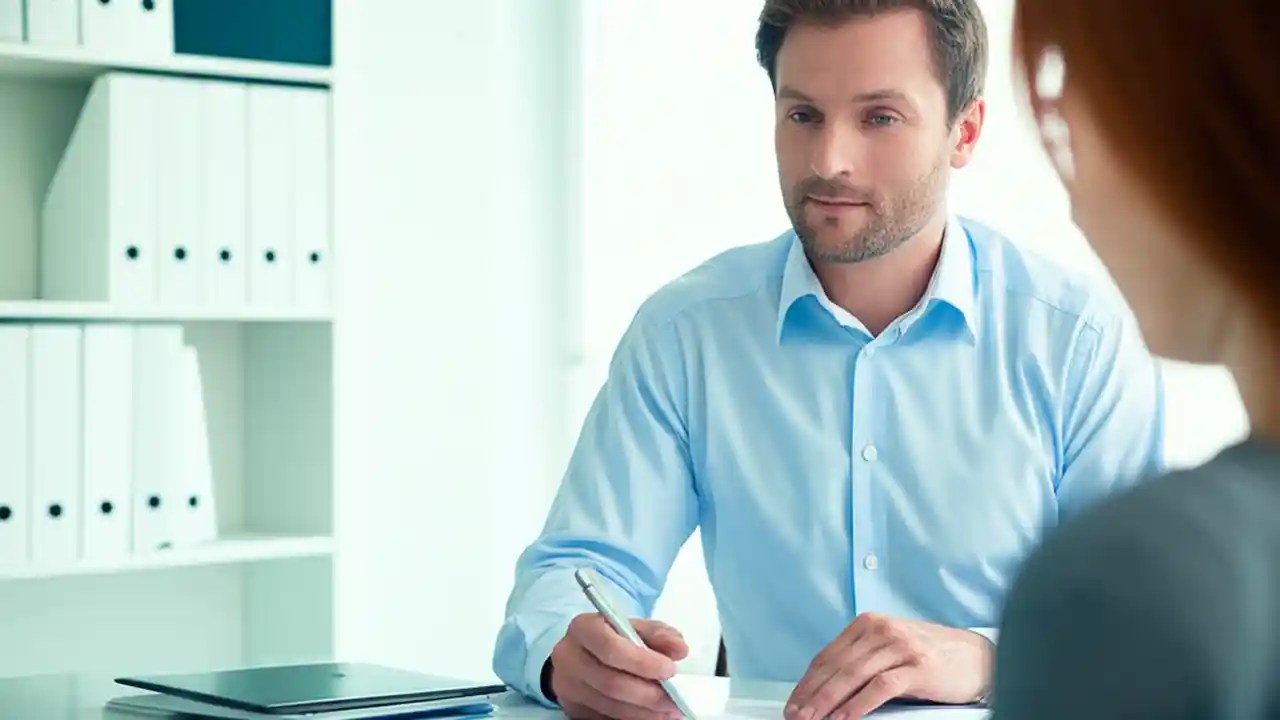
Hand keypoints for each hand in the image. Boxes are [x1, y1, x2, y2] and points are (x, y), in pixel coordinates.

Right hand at [548, 613, 689, 719]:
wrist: (578, 655)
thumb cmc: (611, 636)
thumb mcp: (632, 626)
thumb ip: (657, 634)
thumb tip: (680, 650)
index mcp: (583, 629)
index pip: (611, 649)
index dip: (643, 662)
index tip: (670, 670)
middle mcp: (569, 658)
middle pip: (611, 683)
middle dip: (648, 695)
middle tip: (675, 700)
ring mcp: (568, 688)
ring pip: (610, 706)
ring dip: (645, 712)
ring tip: (669, 711)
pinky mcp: (573, 709)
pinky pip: (606, 719)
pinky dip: (634, 719)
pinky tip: (653, 716)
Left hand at [785, 613, 992, 719]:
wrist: (977, 657)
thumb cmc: (930, 655)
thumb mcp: (889, 649)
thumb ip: (861, 660)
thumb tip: (824, 688)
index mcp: (868, 624)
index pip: (827, 655)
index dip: (807, 682)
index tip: (793, 702)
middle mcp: (881, 630)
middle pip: (836, 666)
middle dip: (812, 694)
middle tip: (796, 715)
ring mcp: (900, 646)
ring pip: (853, 675)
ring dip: (829, 701)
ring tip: (814, 719)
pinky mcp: (918, 666)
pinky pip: (880, 686)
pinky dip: (859, 703)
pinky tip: (845, 717)